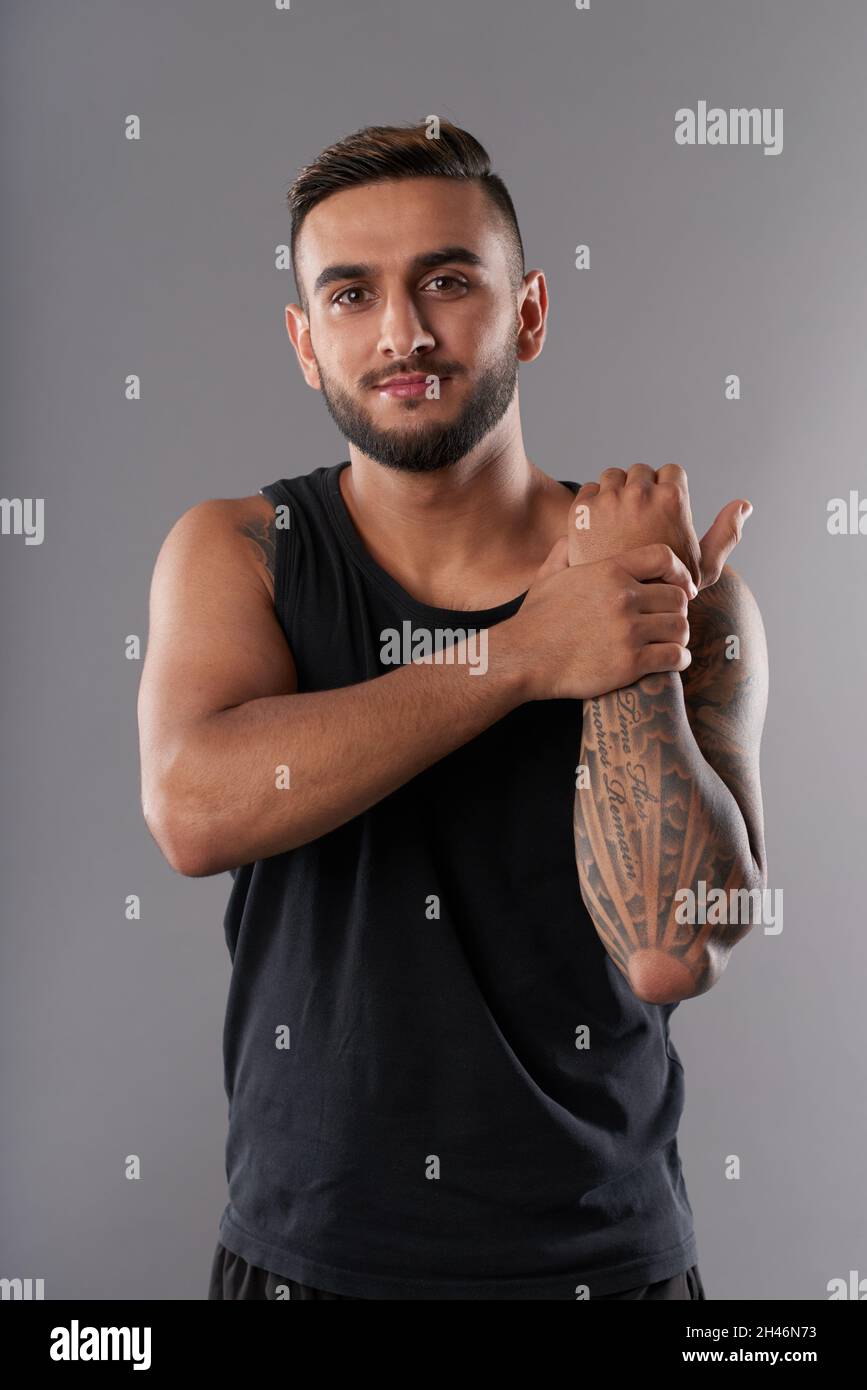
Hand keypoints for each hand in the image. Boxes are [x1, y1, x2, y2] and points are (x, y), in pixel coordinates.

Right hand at [505, 537, 693, 701]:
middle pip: (677, 597)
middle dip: (677, 610)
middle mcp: (622, 596)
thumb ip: (567, 550)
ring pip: (680, 627)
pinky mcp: (630, 663)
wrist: (521, 658)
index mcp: (608, 570)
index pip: (664, 557)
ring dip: (679, 636)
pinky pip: (675, 656)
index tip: (684, 587)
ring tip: (671, 642)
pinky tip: (672, 661)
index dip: (681, 572)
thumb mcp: (548, 575)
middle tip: (669, 621)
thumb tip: (575, 533)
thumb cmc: (535, 619)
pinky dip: (679, 660)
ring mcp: (628, 630)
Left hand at [567, 464, 751, 590]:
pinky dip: (594, 503)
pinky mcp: (582, 510)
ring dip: (616, 492)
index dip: (667, 491)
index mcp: (673, 498)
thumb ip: (726, 534)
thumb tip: (744, 504)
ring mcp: (609, 499)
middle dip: (641, 490)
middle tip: (638, 520)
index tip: (661, 513)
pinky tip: (599, 528)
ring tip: (618, 522)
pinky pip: (589, 490)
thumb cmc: (667, 592)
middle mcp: (640, 493)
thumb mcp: (704, 568)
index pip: (671, 471)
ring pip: (613, 476)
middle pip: (641, 471)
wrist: (619, 611)